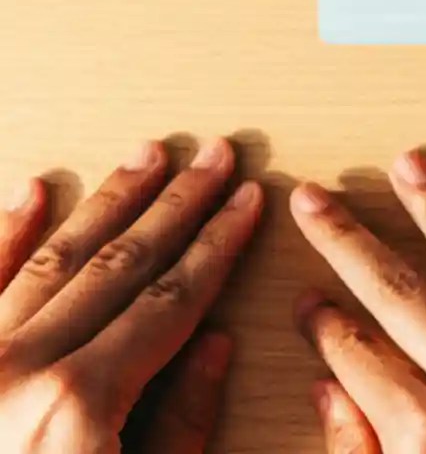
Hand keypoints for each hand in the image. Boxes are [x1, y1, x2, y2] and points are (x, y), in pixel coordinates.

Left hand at [0, 139, 263, 452]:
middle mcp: (17, 371)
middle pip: (119, 263)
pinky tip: (33, 191)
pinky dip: (2, 233)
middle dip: (176, 204)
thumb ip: (181, 422)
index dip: (219, 244)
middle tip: (213, 155)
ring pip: (49, 259)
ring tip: (145, 156)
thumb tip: (212, 342)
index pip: (173, 297)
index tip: (248, 200)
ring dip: (105, 202)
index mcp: (80, 405)